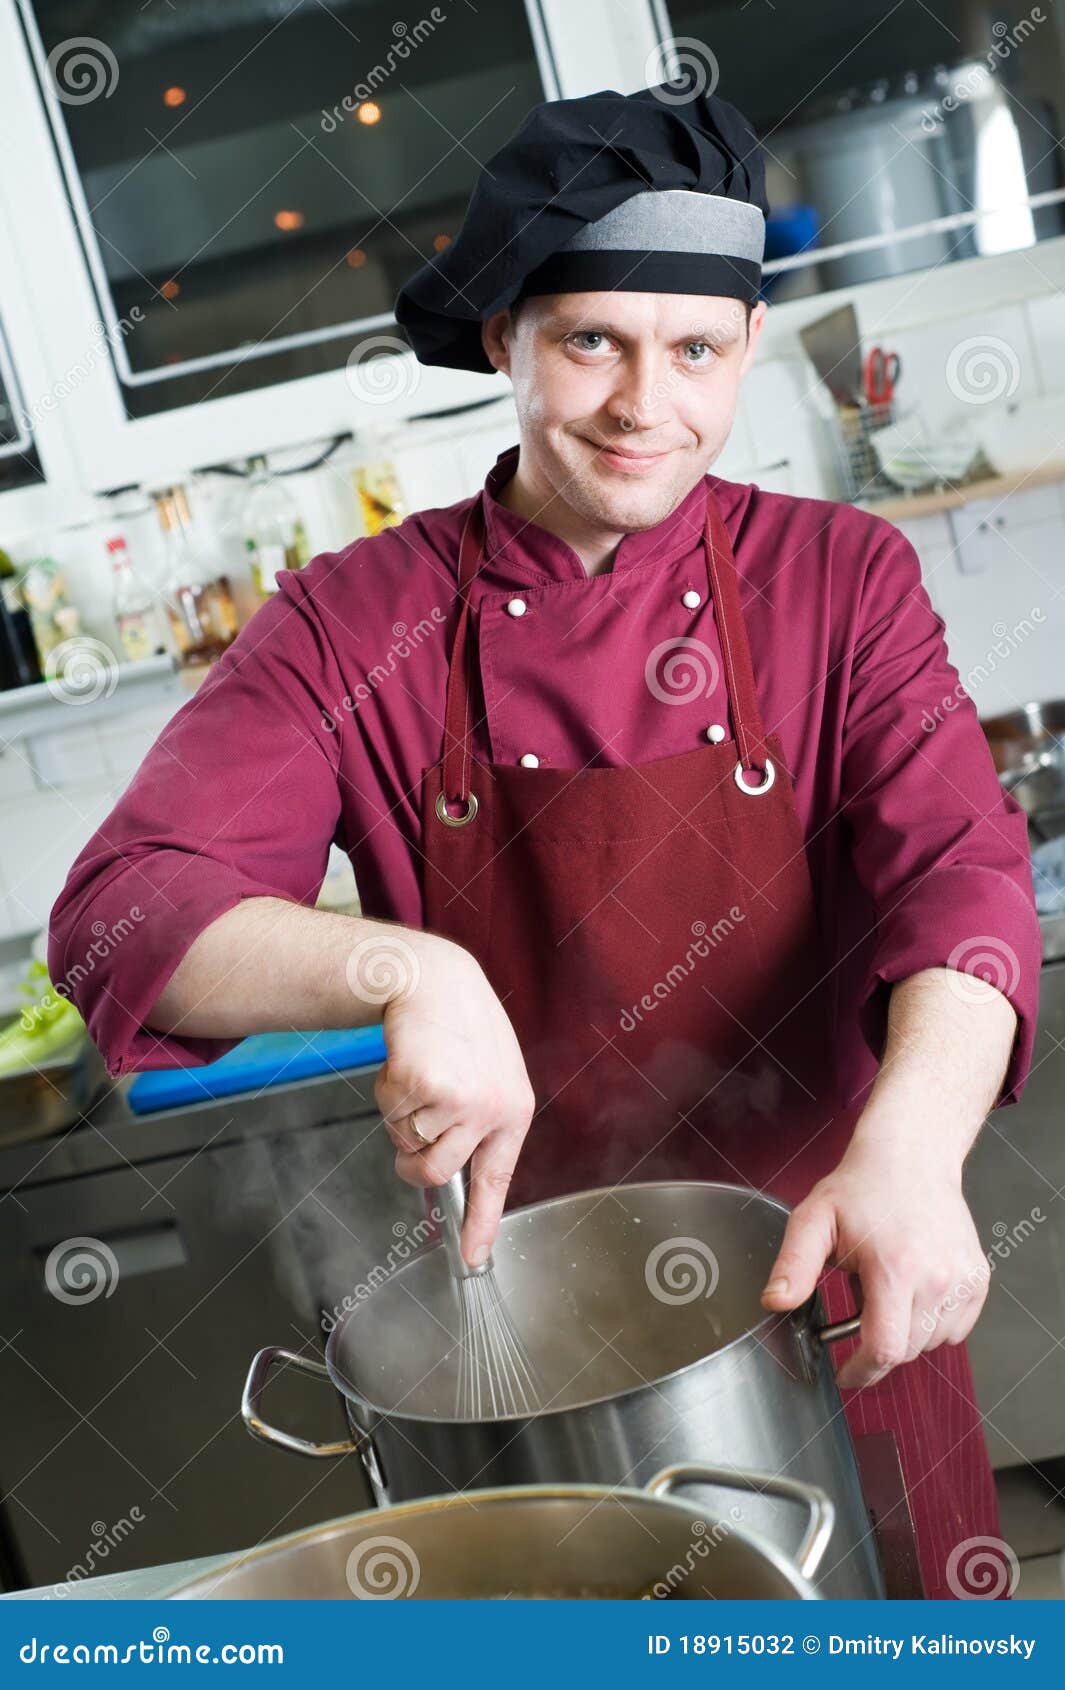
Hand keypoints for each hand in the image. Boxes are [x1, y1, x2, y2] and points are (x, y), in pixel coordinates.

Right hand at [373, 932, 535, 1267]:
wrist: (436, 981)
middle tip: (413, 1125)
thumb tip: (453, 1176)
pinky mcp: (423, 1084)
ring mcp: (458, 1098)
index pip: (497, 1180)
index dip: (482, 1223)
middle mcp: (491, 1109)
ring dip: (400, 1118)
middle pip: (437, 1172)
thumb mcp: (487, 1075)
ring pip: (408, 1144)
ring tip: (418, 1077)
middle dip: (413, 1160)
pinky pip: (390, 1115)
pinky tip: (406, 1062)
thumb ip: (478, 1122)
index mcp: (513, 1111)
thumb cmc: (460, 1029)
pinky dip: (387, 1093)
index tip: (472, 1258)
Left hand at [759, 1137, 989, 1388]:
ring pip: (931, 1343)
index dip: (861, 1371)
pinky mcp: (978, 1279)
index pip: (884, 1349)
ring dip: (904, 1332)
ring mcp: (963, 1280)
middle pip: (905, 1351)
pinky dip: (932, 1324)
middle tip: (858, 1307)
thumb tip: (775, 1303)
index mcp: (895, 1268)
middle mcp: (937, 1278)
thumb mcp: (814, 1219)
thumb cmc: (861, 1187)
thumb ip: (794, 1265)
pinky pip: (955, 1329)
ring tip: (886, 1288)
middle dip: (875, 1345)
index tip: (844, 1373)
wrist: (912, 1156)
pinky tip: (913, 1291)